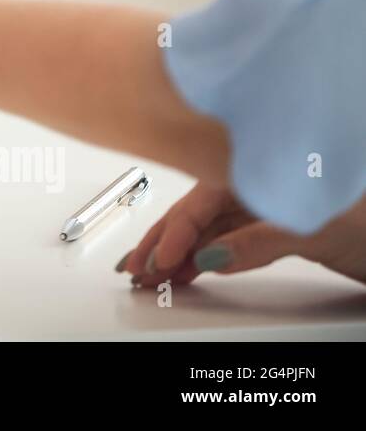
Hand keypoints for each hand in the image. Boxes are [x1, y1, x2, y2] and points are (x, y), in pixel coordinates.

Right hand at [118, 182, 365, 286]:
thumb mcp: (311, 229)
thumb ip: (258, 242)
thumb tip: (211, 257)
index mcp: (253, 171)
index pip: (199, 203)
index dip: (174, 233)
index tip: (158, 261)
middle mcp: (250, 185)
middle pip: (192, 215)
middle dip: (159, 243)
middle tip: (135, 270)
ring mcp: (258, 208)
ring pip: (202, 231)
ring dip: (174, 254)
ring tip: (148, 275)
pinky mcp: (266, 229)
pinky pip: (220, 241)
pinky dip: (199, 258)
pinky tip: (185, 271)